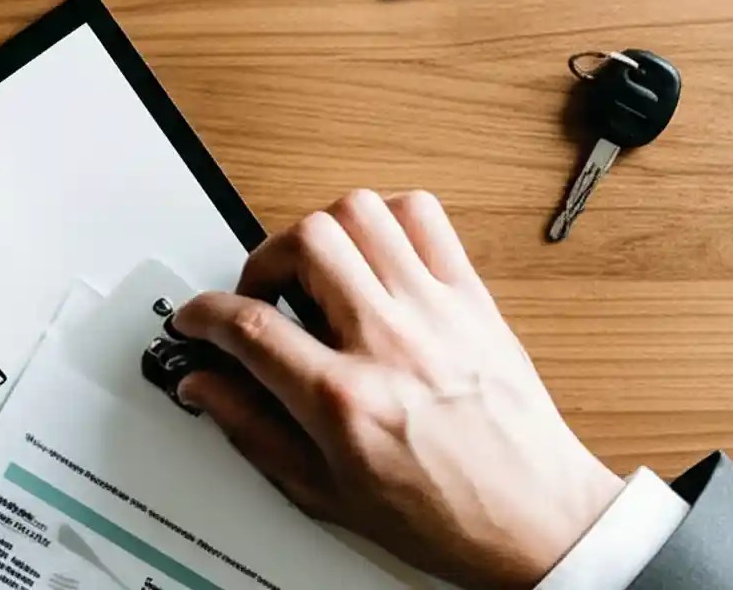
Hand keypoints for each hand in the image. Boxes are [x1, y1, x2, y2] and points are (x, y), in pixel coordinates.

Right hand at [174, 190, 623, 588]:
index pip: (250, 326)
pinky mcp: (472, 297)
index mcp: (346, 401)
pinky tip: (375, 254)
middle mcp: (391, 343)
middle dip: (263, 260)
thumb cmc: (444, 515)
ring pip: (361, 212)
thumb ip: (254, 430)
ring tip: (319, 272)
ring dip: (322, 231)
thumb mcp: (325, 491)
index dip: (203, 313)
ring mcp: (436, 312)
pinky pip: (426, 217)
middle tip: (265, 294)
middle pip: (306, 243)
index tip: (197, 318)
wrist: (535, 519)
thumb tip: (205, 386)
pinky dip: (387, 218)